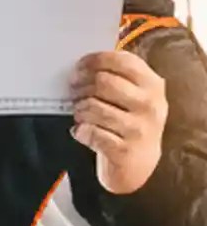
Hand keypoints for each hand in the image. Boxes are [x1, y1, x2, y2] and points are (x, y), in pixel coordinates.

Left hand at [69, 51, 167, 193]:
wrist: (140, 164)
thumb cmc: (129, 123)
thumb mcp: (133, 96)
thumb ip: (116, 77)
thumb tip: (83, 64)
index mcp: (152, 84)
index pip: (122, 61)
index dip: (94, 61)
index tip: (78, 68)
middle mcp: (150, 105)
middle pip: (103, 82)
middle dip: (81, 86)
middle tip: (73, 93)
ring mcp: (140, 129)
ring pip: (94, 107)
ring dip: (79, 110)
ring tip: (80, 114)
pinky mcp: (125, 150)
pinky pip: (90, 132)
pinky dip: (80, 131)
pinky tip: (82, 132)